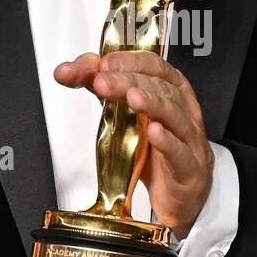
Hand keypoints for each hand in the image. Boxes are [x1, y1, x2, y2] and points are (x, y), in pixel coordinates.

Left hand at [54, 50, 214, 236]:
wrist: (178, 195)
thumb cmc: (157, 151)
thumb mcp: (126, 115)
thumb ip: (101, 89)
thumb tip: (67, 71)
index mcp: (172, 91)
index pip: (155, 67)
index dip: (131, 61)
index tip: (104, 64)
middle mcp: (185, 110)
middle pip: (160, 89)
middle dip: (130, 82)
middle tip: (103, 82)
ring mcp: (190, 140)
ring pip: (174, 116)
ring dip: (152, 103)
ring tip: (131, 97)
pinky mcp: (190, 169)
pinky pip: (181, 153)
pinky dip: (168, 141)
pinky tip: (154, 133)